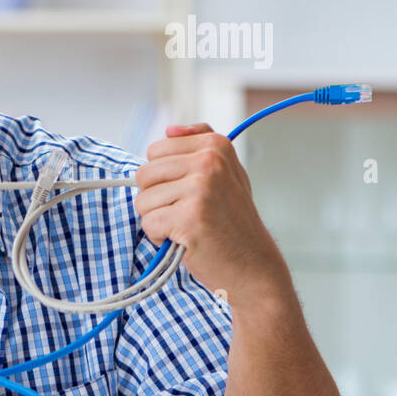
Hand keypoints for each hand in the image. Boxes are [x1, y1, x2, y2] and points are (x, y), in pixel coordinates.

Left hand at [134, 123, 289, 306]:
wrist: (253, 266)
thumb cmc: (231, 221)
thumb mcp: (225, 174)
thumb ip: (199, 145)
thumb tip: (169, 129)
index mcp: (216, 145)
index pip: (155, 151)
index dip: (163, 177)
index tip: (188, 192)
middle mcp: (210, 161)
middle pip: (144, 174)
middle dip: (156, 199)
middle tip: (186, 213)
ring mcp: (201, 189)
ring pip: (143, 201)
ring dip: (158, 220)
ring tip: (188, 227)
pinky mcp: (190, 217)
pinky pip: (148, 223)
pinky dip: (160, 237)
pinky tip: (185, 241)